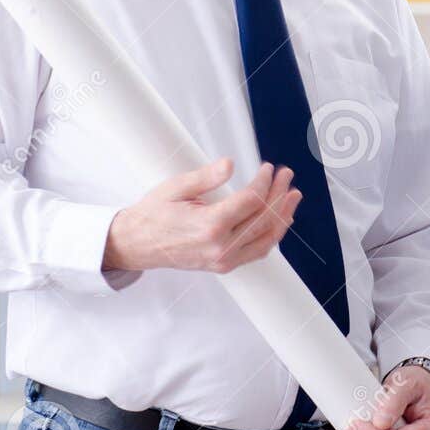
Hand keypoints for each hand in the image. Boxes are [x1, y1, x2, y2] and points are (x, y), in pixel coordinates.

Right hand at [102, 158, 300, 272]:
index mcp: (209, 225)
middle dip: (279, 194)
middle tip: (286, 175)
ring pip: (266, 239)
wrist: (136, 244)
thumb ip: (206, 177)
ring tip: (293, 196)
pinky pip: (256, 252)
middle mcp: (220, 247)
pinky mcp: (223, 265)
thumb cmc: (153, 215)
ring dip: (283, 216)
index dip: (265, 181)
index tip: (267, 167)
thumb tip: (229, 164)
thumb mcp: (177, 188)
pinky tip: (279, 220)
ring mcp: (223, 259)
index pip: (252, 200)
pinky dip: (272, 235)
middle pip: (264, 219)